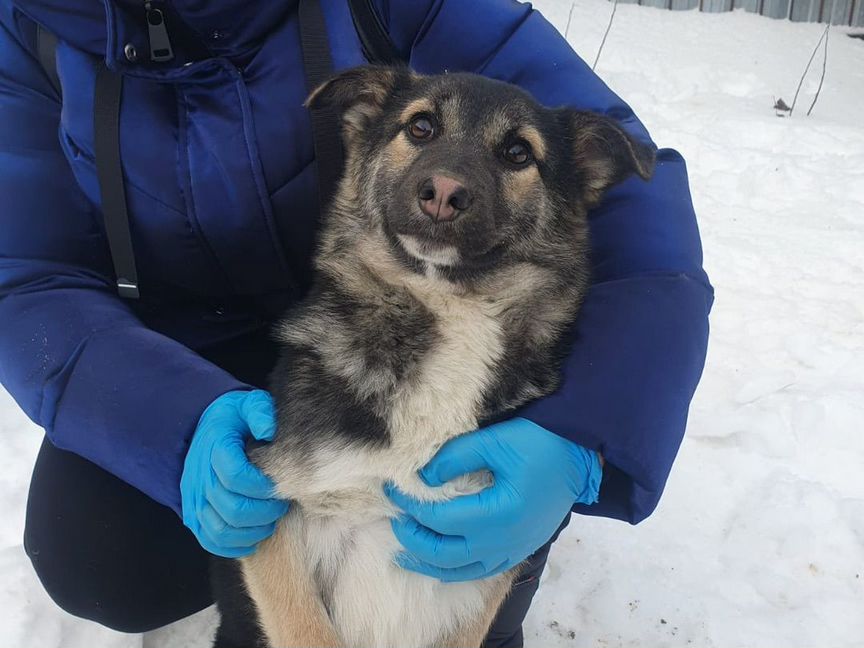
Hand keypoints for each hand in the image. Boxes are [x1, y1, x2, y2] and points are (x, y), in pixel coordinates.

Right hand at [180, 390, 288, 557]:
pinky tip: (254, 536)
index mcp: (215, 448)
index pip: (236, 476)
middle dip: (264, 512)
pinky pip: (209, 540)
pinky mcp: (193, 514)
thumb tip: (268, 430)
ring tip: (270, 520)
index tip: (281, 484)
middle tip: (281, 505)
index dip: (263, 487)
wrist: (206, 429)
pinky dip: (234, 545)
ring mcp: (194, 498)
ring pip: (221, 529)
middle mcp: (200, 476)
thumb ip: (260, 412)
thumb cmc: (236, 419)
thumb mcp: (250, 404)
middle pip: (232, 508)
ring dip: (252, 531)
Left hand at [386, 417, 601, 581]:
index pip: (440, 519)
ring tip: (406, 554)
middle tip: (395, 523)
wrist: (581, 457)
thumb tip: (423, 478)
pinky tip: (444, 561)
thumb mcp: (495, 441)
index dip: (411, 507)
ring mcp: (514, 548)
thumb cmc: (540, 443)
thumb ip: (456, 457)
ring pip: (463, 570)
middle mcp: (505, 540)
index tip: (392, 490)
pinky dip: (458, 569)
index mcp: (498, 514)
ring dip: (432, 564)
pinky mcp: (521, 548)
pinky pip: (483, 569)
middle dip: (415, 541)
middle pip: (446, 554)